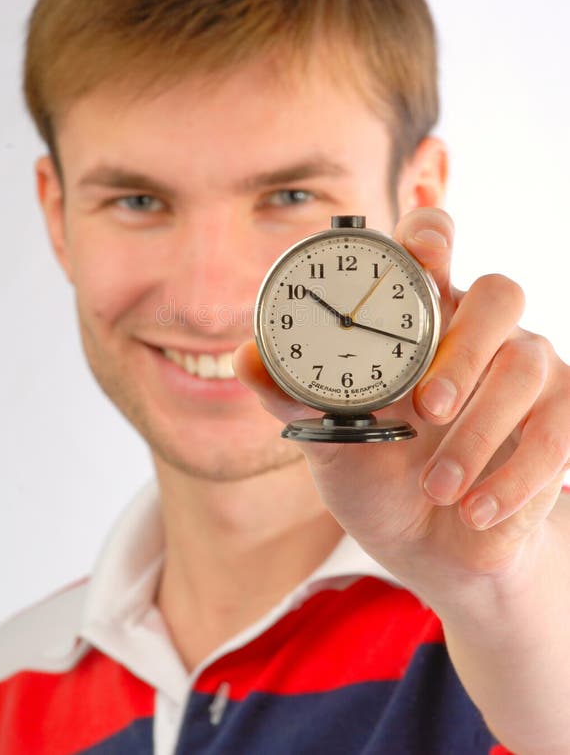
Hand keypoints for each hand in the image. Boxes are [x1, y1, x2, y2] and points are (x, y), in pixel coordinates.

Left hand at [234, 207, 569, 596]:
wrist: (430, 547)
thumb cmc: (378, 475)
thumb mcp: (329, 438)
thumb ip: (292, 396)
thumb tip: (243, 356)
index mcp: (419, 318)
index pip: (435, 243)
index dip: (432, 235)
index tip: (421, 254)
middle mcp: (477, 331)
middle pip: (499, 292)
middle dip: (466, 346)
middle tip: (426, 406)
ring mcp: (527, 370)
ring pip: (528, 363)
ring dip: (480, 433)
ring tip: (435, 488)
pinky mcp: (558, 420)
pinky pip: (557, 432)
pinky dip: (514, 478)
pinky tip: (475, 510)